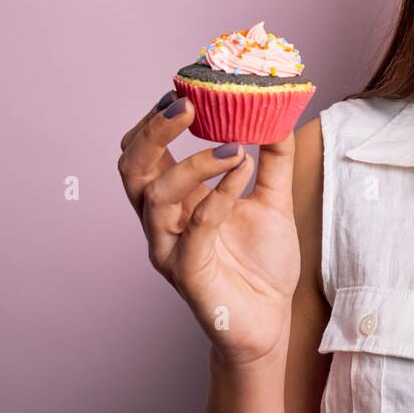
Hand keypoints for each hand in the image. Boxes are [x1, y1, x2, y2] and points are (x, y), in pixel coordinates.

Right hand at [118, 92, 300, 368]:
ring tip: (234, 146)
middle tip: (187, 104)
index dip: (155, 121)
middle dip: (154, 132)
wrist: (271, 321)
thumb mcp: (274, 201)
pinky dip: (217, 196)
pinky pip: (194, 227)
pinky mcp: (186, 274)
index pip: (144, 153)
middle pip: (133, 168)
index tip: (183, 90)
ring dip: (194, 163)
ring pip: (156, 196)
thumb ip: (274, 160)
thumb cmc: (261, 264)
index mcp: (175, 200)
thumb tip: (280, 113)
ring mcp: (170, 248)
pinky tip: (241, 173)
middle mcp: (163, 221)